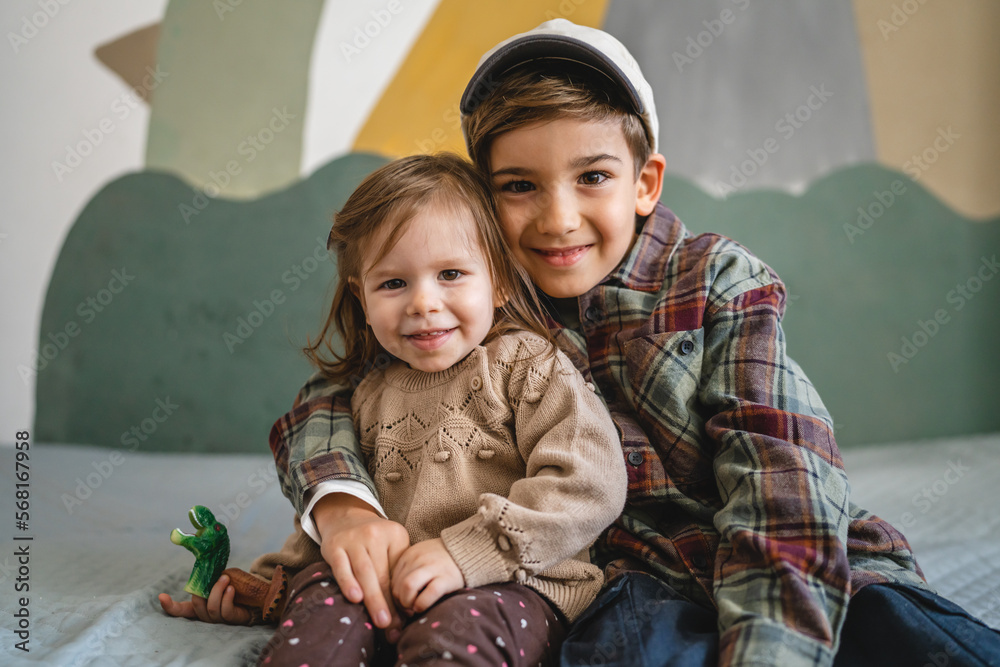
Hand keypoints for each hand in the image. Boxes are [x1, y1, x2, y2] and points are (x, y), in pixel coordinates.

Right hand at [158, 573, 253, 624]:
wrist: (257, 597)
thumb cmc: (236, 585)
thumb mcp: (221, 577)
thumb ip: (211, 574)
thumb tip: (205, 557)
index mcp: (200, 604)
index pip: (181, 609)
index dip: (169, 605)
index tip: (161, 596)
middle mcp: (206, 614)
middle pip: (196, 604)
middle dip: (204, 589)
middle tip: (220, 576)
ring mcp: (218, 619)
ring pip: (210, 608)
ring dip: (218, 591)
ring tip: (226, 579)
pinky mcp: (230, 620)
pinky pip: (224, 611)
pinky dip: (226, 599)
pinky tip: (231, 589)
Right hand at [314, 493, 409, 636]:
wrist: (345, 516)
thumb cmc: (372, 540)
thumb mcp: (391, 546)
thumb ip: (397, 571)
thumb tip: (406, 610)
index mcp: (394, 535)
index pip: (398, 570)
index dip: (402, 595)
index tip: (406, 618)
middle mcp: (374, 534)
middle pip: (382, 574)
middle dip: (388, 603)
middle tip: (394, 627)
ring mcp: (353, 539)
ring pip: (364, 572)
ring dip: (373, 598)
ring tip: (381, 621)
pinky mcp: (334, 546)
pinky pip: (341, 567)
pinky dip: (348, 583)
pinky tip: (355, 598)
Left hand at [391, 538, 463, 614]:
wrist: (466, 551)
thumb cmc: (439, 561)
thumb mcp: (418, 560)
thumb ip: (405, 573)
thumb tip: (391, 598)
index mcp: (408, 555)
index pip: (389, 579)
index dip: (392, 596)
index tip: (401, 602)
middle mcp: (418, 559)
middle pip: (396, 585)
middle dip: (399, 602)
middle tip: (407, 608)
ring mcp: (432, 567)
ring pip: (407, 587)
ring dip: (407, 603)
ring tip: (413, 608)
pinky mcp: (446, 578)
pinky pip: (428, 594)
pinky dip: (421, 605)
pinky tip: (423, 607)